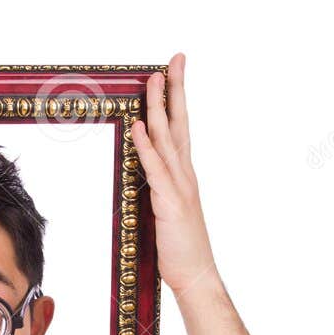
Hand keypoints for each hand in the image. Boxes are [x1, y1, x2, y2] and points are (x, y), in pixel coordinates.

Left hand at [130, 53, 218, 297]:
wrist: (194, 274)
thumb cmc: (178, 246)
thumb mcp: (164, 211)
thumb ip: (155, 188)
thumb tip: (139, 172)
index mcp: (183, 174)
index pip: (180, 128)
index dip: (177, 99)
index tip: (173, 71)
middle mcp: (184, 174)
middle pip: (179, 123)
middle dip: (175, 90)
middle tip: (172, 59)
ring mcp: (179, 186)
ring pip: (167, 139)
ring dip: (158, 108)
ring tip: (153, 81)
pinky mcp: (170, 203)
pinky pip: (156, 169)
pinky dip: (146, 147)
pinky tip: (139, 127)